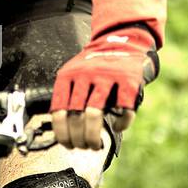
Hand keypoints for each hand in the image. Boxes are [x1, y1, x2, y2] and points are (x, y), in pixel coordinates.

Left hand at [50, 27, 155, 149]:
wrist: (122, 41)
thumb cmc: (96, 65)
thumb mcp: (74, 74)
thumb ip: (68, 96)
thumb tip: (62, 130)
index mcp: (68, 75)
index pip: (58, 111)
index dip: (62, 133)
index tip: (67, 144)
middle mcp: (85, 75)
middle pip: (75, 116)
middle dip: (78, 139)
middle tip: (83, 147)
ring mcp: (107, 77)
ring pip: (94, 115)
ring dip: (93, 136)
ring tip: (95, 144)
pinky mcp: (128, 80)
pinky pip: (123, 109)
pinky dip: (121, 124)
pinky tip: (118, 127)